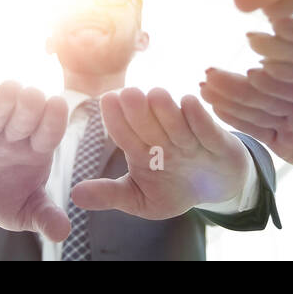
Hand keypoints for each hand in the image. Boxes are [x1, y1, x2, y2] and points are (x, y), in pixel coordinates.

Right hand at [0, 82, 70, 240]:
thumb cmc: (0, 195)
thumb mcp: (22, 212)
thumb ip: (43, 216)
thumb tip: (63, 233)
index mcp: (35, 148)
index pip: (49, 131)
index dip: (53, 118)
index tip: (58, 104)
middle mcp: (12, 133)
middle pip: (24, 116)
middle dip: (28, 106)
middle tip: (32, 94)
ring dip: (2, 103)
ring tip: (10, 89)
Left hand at [70, 87, 250, 219]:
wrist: (218, 189)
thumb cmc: (176, 190)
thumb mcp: (141, 200)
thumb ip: (111, 195)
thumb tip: (74, 196)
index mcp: (141, 150)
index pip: (124, 133)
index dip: (116, 119)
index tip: (107, 100)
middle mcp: (164, 138)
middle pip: (148, 123)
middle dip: (138, 110)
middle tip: (128, 94)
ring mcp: (190, 138)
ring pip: (175, 122)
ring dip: (166, 110)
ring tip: (156, 95)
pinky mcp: (217, 140)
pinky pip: (206, 127)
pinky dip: (198, 117)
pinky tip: (189, 103)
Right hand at [201, 67, 292, 179]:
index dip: (283, 74)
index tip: (259, 70)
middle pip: (272, 88)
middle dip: (240, 82)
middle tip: (212, 71)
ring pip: (258, 103)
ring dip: (230, 92)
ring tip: (204, 81)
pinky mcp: (282, 137)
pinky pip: (256, 125)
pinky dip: (235, 115)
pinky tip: (213, 104)